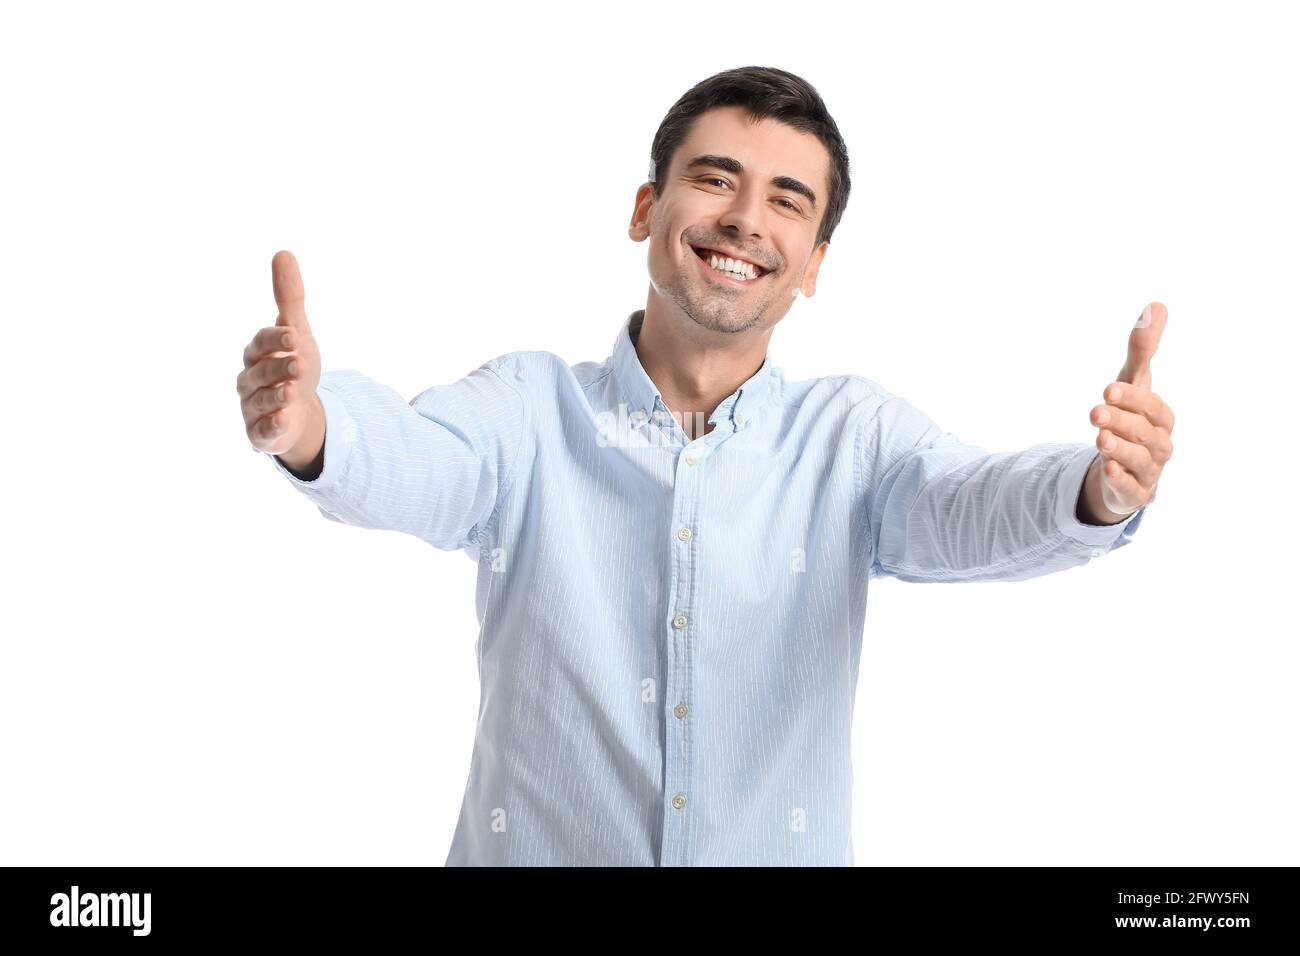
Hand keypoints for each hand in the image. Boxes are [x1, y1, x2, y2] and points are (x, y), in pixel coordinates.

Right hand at [236, 250, 322, 454]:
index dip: (276, 339)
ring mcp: (252, 407)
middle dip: (279, 368)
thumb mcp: (296, 332)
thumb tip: (283, 252)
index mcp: (257, 353)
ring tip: (291, 393)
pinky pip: (262, 430)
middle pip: (261, 372)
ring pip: (261, 401)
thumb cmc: (293, 366)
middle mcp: (249, 379)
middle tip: (299, 365)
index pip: (263, 342)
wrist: (296, 412)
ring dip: (275, 397)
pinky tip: (283, 420)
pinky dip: (272, 426)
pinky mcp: (260, 432)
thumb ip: (289, 297)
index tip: (294, 336)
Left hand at [1086, 302, 1174, 517]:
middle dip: (1122, 420)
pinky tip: (1107, 468)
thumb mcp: (1131, 384)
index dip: (1133, 398)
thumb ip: (1141, 350)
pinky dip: (1121, 479)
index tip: (1107, 389)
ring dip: (1121, 448)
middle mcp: (1159, 443)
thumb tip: (1156, 305)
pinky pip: (1132, 488)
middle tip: (1095, 410)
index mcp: (1160, 417)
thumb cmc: (1131, 419)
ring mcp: (1149, 470)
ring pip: (1140, 460)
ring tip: (1099, 438)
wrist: (1127, 469)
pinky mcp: (1135, 492)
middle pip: (1145, 432)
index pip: (1151, 405)